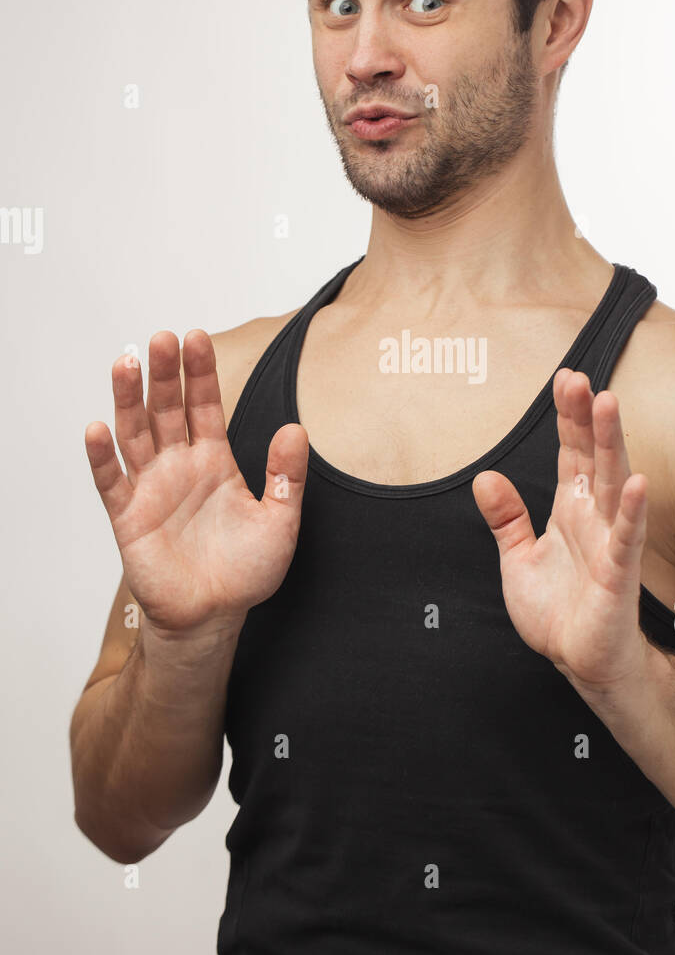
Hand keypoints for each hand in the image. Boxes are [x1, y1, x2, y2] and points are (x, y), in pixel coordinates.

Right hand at [84, 330, 307, 634]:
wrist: (214, 616)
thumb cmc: (246, 572)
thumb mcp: (279, 522)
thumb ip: (286, 478)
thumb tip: (297, 430)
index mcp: (214, 459)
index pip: (204, 405)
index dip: (200, 373)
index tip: (196, 338)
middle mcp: (179, 465)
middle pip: (166, 409)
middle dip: (163, 374)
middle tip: (162, 339)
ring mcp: (150, 487)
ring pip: (134, 433)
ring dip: (127, 399)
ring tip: (126, 363)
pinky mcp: (128, 516)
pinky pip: (110, 481)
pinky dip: (102, 456)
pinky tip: (97, 429)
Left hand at [472, 368, 648, 693]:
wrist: (578, 663)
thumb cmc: (557, 611)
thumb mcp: (518, 559)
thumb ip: (506, 519)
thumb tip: (485, 478)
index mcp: (571, 510)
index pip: (571, 453)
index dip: (569, 417)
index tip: (566, 378)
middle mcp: (594, 518)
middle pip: (592, 456)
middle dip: (587, 417)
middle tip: (581, 378)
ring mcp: (610, 543)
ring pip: (612, 483)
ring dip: (611, 443)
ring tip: (609, 403)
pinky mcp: (618, 575)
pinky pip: (626, 538)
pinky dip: (631, 510)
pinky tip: (635, 482)